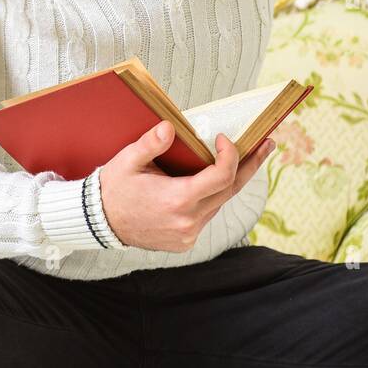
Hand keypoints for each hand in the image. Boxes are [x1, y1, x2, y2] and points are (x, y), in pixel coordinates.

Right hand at [99, 120, 275, 250]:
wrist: (100, 222)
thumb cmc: (114, 188)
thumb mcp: (128, 161)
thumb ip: (150, 144)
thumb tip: (169, 127)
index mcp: (177, 200)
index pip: (222, 176)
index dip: (231, 155)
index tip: (224, 138)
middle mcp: (188, 221)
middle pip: (230, 190)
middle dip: (251, 165)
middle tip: (268, 144)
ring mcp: (188, 234)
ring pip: (220, 203)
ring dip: (232, 181)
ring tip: (248, 158)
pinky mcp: (185, 241)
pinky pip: (207, 215)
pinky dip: (213, 196)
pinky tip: (215, 181)